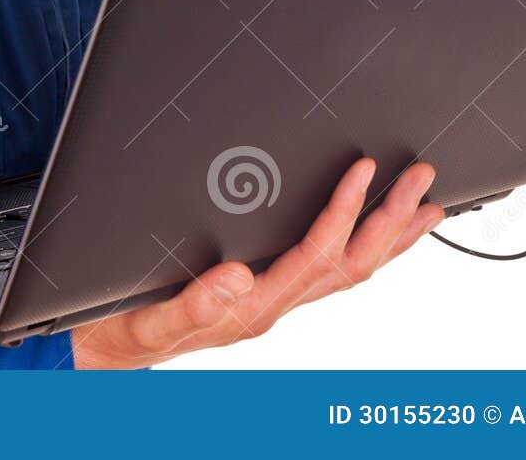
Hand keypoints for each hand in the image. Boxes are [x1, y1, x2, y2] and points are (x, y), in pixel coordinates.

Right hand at [69, 158, 440, 368]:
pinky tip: (374, 231)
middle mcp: (271, 305)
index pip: (314, 254)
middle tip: (421, 179)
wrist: (102, 357)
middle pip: (350, 264)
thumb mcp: (146, 321)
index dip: (344, 210)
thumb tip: (237, 274)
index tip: (364, 169)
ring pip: (349, 269)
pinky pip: (330, 272)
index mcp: (250, 307)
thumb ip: (190, 303)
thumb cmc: (121, 334)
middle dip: (390, 219)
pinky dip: (363, 247)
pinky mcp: (265, 294)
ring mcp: (273, 301)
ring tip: (423, 205)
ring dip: (390, 235)